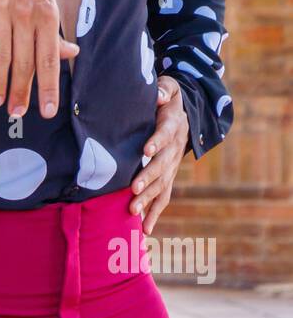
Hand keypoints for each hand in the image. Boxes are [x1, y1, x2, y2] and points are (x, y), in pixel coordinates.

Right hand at [0, 0, 79, 118]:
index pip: (48, 58)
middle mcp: (26, 12)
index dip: (48, 87)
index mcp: (47, 14)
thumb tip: (71, 54)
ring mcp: (0, 7)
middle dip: (19, 90)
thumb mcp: (46, 1)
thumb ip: (54, 32)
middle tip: (15, 113)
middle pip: (23, 60)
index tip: (46, 111)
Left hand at [130, 75, 188, 233]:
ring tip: (133, 212)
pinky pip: (163, 197)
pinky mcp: (168, 177)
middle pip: (162, 166)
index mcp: (172, 126)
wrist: (184, 115)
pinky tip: (144, 229)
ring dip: (148, 199)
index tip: (145, 150)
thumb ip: (164, 89)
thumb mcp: (168, 87)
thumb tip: (157, 95)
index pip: (164, 135)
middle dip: (148, 178)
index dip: (156, 142)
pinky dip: (154, 213)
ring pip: (162, 185)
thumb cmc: (168, 99)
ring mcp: (172, 166)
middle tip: (133, 189)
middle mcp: (174, 149)